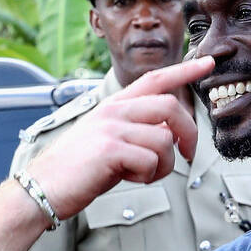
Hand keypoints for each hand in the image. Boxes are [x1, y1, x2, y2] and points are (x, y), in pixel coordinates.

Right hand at [28, 55, 214, 219]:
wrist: (43, 187)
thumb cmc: (77, 169)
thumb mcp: (108, 140)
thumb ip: (135, 132)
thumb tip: (167, 138)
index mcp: (114, 105)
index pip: (155, 79)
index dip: (184, 70)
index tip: (207, 63)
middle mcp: (114, 110)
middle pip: (170, 106)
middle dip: (188, 132)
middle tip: (188, 154)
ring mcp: (112, 128)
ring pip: (164, 139)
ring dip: (164, 165)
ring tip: (143, 174)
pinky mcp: (111, 149)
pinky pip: (151, 161)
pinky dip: (148, 176)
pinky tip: (129, 178)